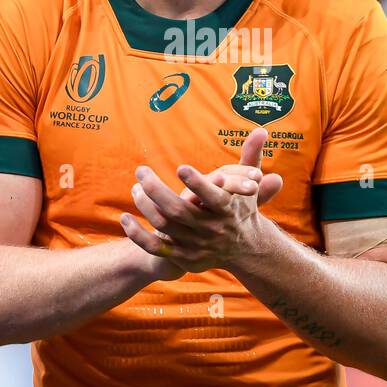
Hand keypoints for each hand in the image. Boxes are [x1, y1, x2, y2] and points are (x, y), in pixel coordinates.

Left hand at [119, 128, 283, 273]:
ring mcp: (196, 245)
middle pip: (178, 210)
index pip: (212, 197)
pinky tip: (124, 218)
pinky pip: (154, 247)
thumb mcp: (250, 183)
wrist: (244, 248)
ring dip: (145, 205)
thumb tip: (262, 129)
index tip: (180, 167)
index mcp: (228, 209)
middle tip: (141, 171)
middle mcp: (211, 229)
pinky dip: (137, 235)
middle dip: (156, 189)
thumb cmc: (241, 207)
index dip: (197, 183)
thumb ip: (251, 156)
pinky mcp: (183, 257)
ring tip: (136, 187)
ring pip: (164, 225)